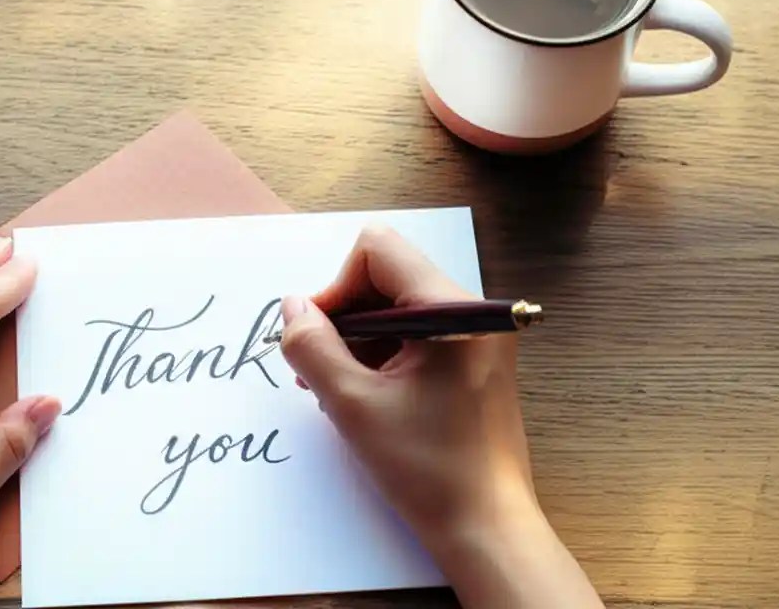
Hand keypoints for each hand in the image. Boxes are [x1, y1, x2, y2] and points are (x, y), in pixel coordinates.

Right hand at [279, 226, 601, 608]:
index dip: (336, 287)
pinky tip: (364, 394)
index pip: (378, 251)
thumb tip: (292, 308)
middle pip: (388, 276)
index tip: (317, 336)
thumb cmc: (431, 470)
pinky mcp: (474, 362)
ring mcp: (478, 338)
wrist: (486, 527)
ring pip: (398, 306)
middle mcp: (473, 313)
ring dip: (359, 338)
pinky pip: (417, 334)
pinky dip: (383, 354)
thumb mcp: (353, 405)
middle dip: (345, 315)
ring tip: (338, 388)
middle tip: (319, 367)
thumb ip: (313, 347)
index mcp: (453, 312)